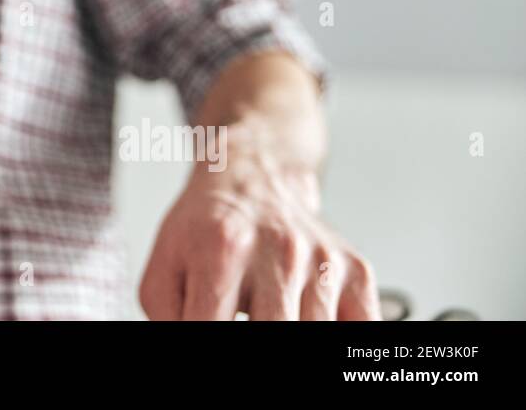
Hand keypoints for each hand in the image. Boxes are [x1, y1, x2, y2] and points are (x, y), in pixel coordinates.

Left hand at [139, 148, 380, 319]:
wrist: (251, 179)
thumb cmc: (208, 228)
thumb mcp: (166, 264)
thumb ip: (167, 316)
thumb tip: (181, 341)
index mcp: (224, 247)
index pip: (210, 328)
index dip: (204, 345)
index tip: (206, 335)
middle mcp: (280, 251)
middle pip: (275, 333)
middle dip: (253, 339)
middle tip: (244, 320)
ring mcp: (323, 261)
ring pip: (315, 336)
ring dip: (291, 333)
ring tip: (268, 312)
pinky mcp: (357, 272)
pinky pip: (359, 330)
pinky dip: (333, 335)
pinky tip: (303, 316)